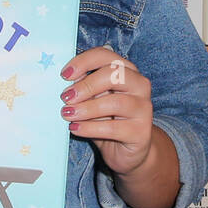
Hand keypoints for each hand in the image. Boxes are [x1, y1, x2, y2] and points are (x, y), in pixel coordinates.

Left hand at [59, 47, 153, 175]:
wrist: (125, 151)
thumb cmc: (107, 120)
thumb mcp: (93, 100)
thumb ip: (84, 88)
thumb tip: (66, 82)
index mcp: (127, 71)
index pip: (106, 56)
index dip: (84, 62)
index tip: (64, 75)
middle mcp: (139, 85)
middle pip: (115, 75)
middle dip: (86, 85)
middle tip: (65, 97)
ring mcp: (143, 108)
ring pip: (115, 103)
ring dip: (87, 108)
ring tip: (67, 115)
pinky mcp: (141, 132)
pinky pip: (113, 128)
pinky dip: (90, 127)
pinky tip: (75, 128)